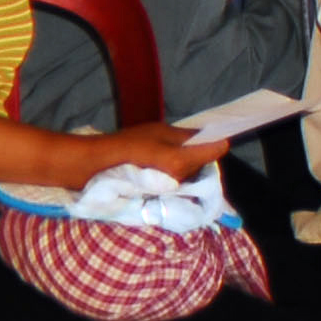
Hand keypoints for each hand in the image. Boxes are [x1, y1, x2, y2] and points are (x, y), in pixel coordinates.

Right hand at [66, 122, 227, 184]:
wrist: (101, 164)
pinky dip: (177, 167)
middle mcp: (183, 176)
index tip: (217, 132)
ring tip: (168, 150)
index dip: (219, 139)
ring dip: (188, 160)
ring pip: (193, 169)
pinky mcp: (167, 190)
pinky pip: (182, 176)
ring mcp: (175, 186)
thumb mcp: (158, 131)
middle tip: (183, 139)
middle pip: (205, 160)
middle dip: (200, 150)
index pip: (216, 149)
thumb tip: (207, 136)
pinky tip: (162, 162)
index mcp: (183, 160)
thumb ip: (185, 135)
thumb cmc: (128, 143)